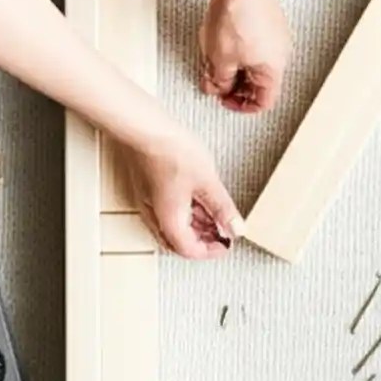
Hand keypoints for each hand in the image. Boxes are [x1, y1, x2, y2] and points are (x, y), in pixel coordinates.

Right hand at [127, 137, 244, 259]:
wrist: (144, 129)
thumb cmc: (170, 151)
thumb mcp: (207, 182)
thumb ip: (223, 209)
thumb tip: (236, 228)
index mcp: (169, 220)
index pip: (190, 251)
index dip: (211, 251)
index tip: (226, 243)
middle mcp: (155, 216)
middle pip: (179, 242)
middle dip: (203, 240)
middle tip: (222, 232)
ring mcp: (149, 202)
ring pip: (172, 227)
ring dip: (195, 226)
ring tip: (214, 215)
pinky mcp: (147, 189)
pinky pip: (166, 212)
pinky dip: (184, 213)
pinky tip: (197, 200)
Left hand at [199, 0, 290, 112]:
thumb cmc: (232, 19)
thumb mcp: (219, 61)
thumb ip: (219, 82)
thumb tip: (218, 87)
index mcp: (274, 70)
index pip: (264, 102)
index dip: (241, 106)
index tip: (224, 99)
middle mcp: (281, 54)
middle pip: (260, 82)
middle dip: (236, 85)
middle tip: (216, 81)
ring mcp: (278, 35)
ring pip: (257, 62)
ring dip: (237, 67)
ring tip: (217, 59)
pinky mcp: (271, 20)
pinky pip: (258, 44)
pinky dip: (242, 50)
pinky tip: (225, 42)